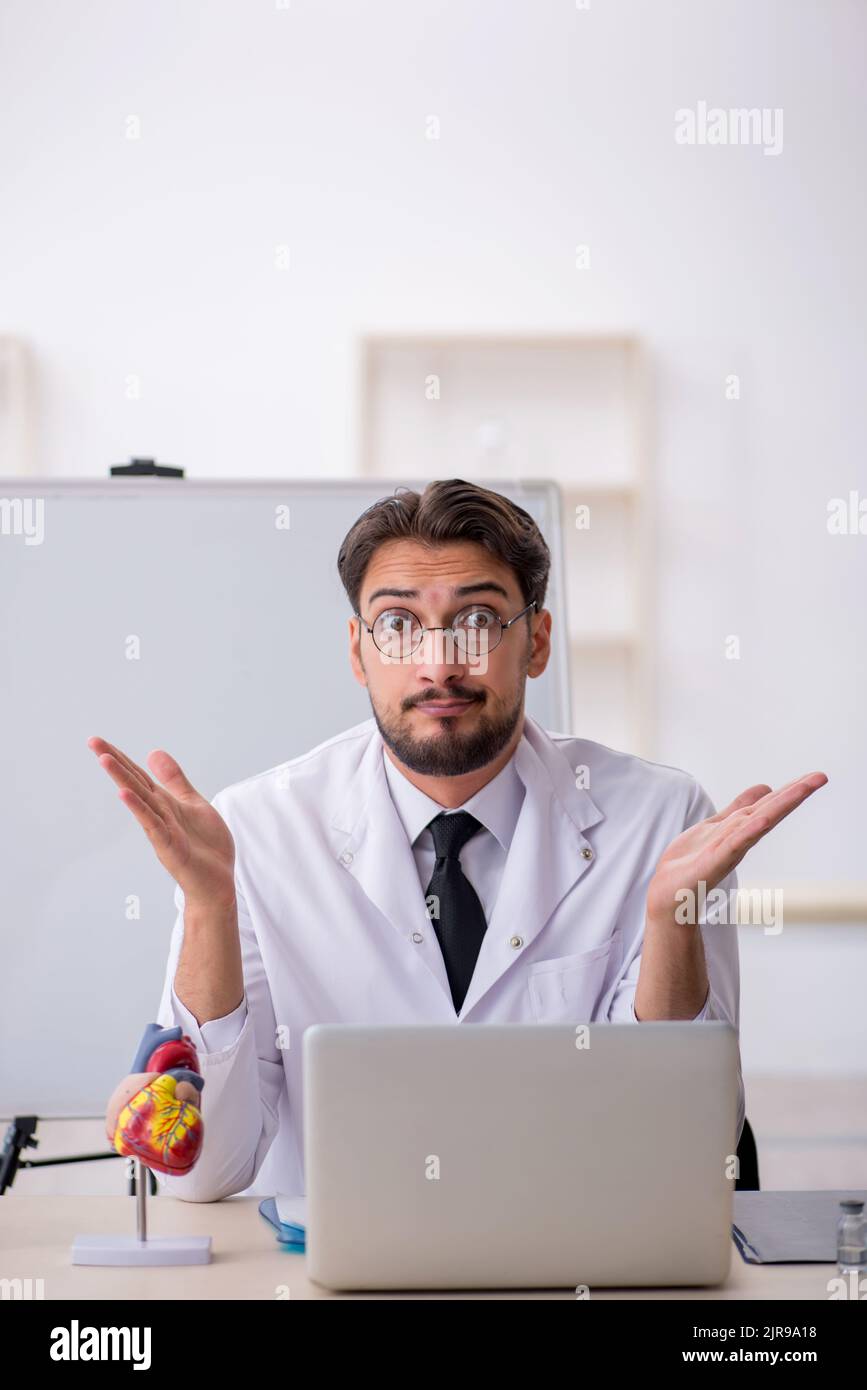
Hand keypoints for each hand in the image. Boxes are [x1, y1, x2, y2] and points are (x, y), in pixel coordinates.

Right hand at [88, 736, 235, 907]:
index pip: (138, 775)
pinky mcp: (169, 846)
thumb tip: (153, 752)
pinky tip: (125, 794)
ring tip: (104, 759)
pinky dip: (139, 809)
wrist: (217, 883)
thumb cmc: (205, 847)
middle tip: (92, 741)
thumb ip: (174, 780)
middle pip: (133, 782)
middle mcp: (158, 814)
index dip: (120, 757)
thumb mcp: (192, 803)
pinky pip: (152, 825)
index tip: (98, 741)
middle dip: (114, 762)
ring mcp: (161, 830)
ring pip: (139, 800)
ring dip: (122, 779)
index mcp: (163, 803)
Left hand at [646, 771, 827, 926]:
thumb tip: (765, 788)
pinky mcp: (713, 861)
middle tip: (821, 776)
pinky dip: (750, 830)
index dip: (791, 790)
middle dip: (795, 793)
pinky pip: (734, 842)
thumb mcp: (716, 826)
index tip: (816, 776)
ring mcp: (728, 849)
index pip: (769, 805)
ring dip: (780, 804)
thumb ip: (739, 808)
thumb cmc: (690, 863)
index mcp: (740, 829)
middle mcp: (739, 838)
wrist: (668, 894)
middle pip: (770, 810)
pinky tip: (765, 819)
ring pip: (759, 821)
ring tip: (804, 787)